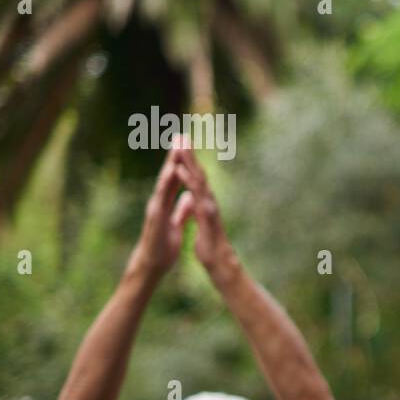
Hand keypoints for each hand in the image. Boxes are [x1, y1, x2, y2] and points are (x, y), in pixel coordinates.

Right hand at [129, 146, 194, 279]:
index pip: (176, 179)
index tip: (188, 146)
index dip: (182, 163)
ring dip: (170, 163)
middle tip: (181, 135)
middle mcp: (160, 201)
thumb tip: (187, 198)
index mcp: (167, 203)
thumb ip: (181, 210)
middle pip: (169, 174)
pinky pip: (162, 196)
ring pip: (164, 181)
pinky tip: (171, 171)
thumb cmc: (164, 246)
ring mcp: (156, 206)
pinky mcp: (156, 215)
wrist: (152, 264)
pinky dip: (167, 183)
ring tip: (176, 146)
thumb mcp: (177, 224)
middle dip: (175, 155)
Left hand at [170, 137, 236, 285]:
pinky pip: (195, 194)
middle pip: (198, 174)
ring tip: (180, 145)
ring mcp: (208, 206)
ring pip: (198, 180)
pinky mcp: (206, 214)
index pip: (196, 180)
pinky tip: (180, 168)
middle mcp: (208, 201)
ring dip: (189, 161)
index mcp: (204, 204)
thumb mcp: (202, 225)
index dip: (189, 164)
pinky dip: (187, 180)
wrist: (219, 263)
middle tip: (182, 136)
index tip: (181, 147)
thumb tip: (197, 203)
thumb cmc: (210, 247)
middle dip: (190, 155)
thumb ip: (199, 211)